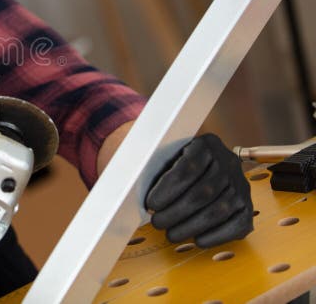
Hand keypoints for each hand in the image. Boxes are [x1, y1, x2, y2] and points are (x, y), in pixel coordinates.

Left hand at [145, 133, 253, 247]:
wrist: (210, 161)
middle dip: (176, 212)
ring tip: (171, 234)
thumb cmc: (179, 161)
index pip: (188, 169)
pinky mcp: (247, 204)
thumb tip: (137, 192)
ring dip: (192, 226)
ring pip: (218, 210)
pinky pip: (238, 224)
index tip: (150, 204)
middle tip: (157, 223)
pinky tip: (198, 240)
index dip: (168, 189)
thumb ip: (157, 169)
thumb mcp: (168, 155)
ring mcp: (241, 184)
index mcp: (206, 144)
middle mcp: (228, 162)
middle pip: (202, 192)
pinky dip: (217, 236)